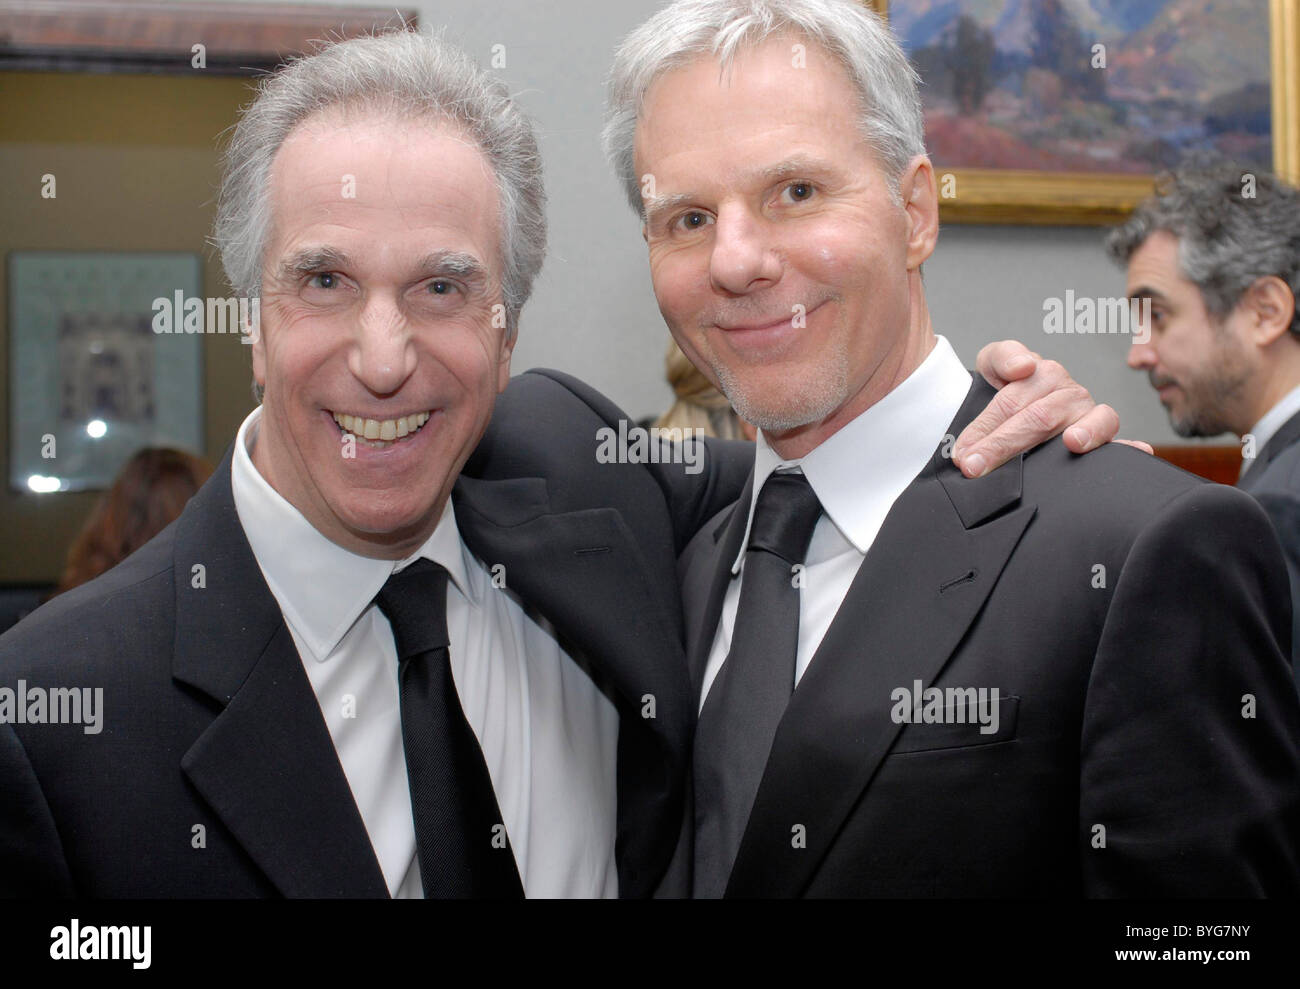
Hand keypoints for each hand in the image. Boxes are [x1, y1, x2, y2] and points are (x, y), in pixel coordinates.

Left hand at [952, 341, 1148, 478]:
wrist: (1012, 408)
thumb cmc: (1005, 389)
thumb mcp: (992, 365)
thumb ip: (1002, 356)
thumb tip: (1025, 366)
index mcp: (1044, 375)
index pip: (1012, 401)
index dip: (985, 427)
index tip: (963, 452)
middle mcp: (1069, 394)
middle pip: (1040, 416)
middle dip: (1004, 443)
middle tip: (975, 466)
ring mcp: (1088, 416)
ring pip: (1088, 422)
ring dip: (1084, 433)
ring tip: (1072, 444)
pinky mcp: (1102, 439)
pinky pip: (1121, 443)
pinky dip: (1131, 448)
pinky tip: (1138, 452)